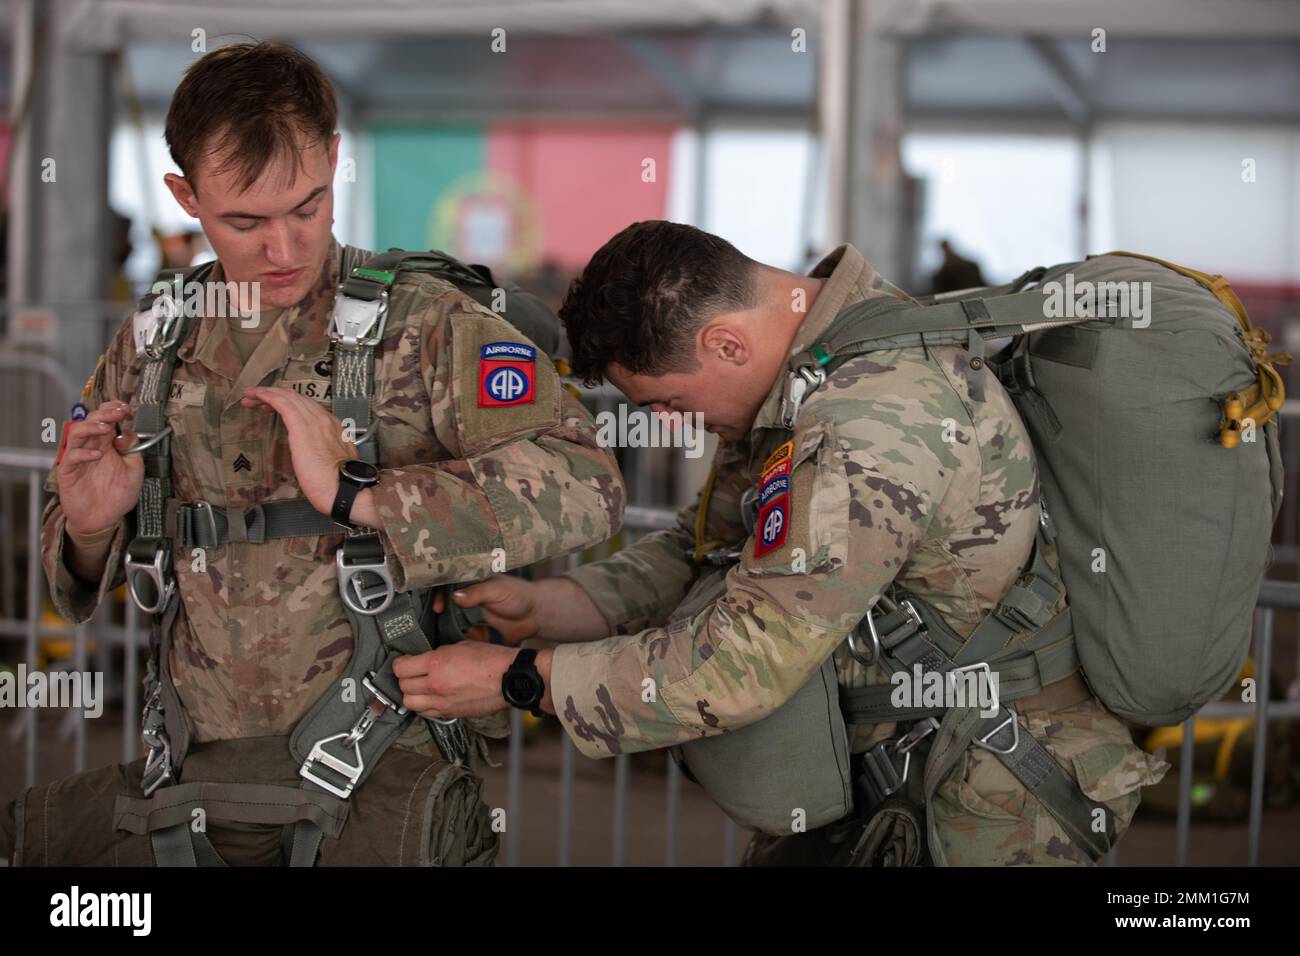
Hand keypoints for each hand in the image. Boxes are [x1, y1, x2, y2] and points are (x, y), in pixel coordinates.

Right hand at [57, 400, 143, 534]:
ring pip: (77, 433)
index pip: (107, 420)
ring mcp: (78, 458)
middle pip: (91, 421)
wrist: (102, 519)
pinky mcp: (68, 471)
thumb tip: (128, 433)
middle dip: (105, 413)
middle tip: (118, 412)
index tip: (126, 408)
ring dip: (91, 427)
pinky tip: (97, 455)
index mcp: (107, 444)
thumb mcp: (134, 471)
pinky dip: (84, 453)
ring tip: (105, 428)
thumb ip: (133, 451)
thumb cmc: (117, 495)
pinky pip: (71, 457)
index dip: (114, 410)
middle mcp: (92, 447)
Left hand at [240, 386, 356, 515]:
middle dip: (276, 395)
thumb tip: (315, 455)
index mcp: (333, 428)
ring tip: (251, 397)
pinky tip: (256, 396)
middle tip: (257, 399)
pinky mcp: (300, 427)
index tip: (276, 408)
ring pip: (288, 396)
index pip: (308, 407)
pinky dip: (267, 396)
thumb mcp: (333, 463)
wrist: (344, 488)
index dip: (291, 403)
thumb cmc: (338, 483)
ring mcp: (313, 421)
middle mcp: (324, 420)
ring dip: (267, 394)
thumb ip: (324, 453)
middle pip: (297, 398)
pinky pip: (282, 403)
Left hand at [393, 642, 518, 718]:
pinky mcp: (451, 713)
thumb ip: (440, 654)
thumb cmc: (491, 660)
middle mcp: (435, 685)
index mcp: (436, 664)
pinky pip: (427, 713)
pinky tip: (432, 698)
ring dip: (412, 695)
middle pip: (403, 686)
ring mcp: (442, 702)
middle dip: (405, 679)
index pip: (400, 668)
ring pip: (410, 703)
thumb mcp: (461, 646)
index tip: (404, 661)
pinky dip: (425, 706)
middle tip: (412, 673)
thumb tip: (430, 660)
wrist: (510, 678)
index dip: (400, 663)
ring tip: (419, 688)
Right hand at [431, 575, 543, 646]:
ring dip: (446, 631)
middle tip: (435, 626)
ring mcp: (470, 619)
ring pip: (451, 625)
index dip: (438, 597)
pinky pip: (463, 639)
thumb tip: (455, 597)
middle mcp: (466, 602)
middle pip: (444, 609)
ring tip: (442, 637)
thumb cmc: (518, 594)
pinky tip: (457, 646)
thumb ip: (477, 593)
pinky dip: (459, 643)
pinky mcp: (476, 634)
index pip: (446, 588)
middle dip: (438, 617)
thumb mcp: (497, 589)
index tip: (437, 608)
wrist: (534, 615)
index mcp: (469, 585)